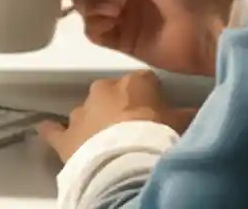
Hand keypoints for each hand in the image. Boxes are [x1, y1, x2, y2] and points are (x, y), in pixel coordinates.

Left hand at [37, 70, 198, 163]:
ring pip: (87, 113)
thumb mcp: (183, 124)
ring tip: (109, 142)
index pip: (144, 81)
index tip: (158, 110)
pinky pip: (55, 130)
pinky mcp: (64, 137)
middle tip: (135, 128)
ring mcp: (80, 114)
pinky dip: (54, 131)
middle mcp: (102, 91)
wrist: (127, 166)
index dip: (151, 96)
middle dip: (121, 108)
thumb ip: (187, 114)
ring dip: (96, 123)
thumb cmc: (158, 140)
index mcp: (133, 83)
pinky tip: (50, 131)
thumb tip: (197, 112)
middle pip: (112, 94)